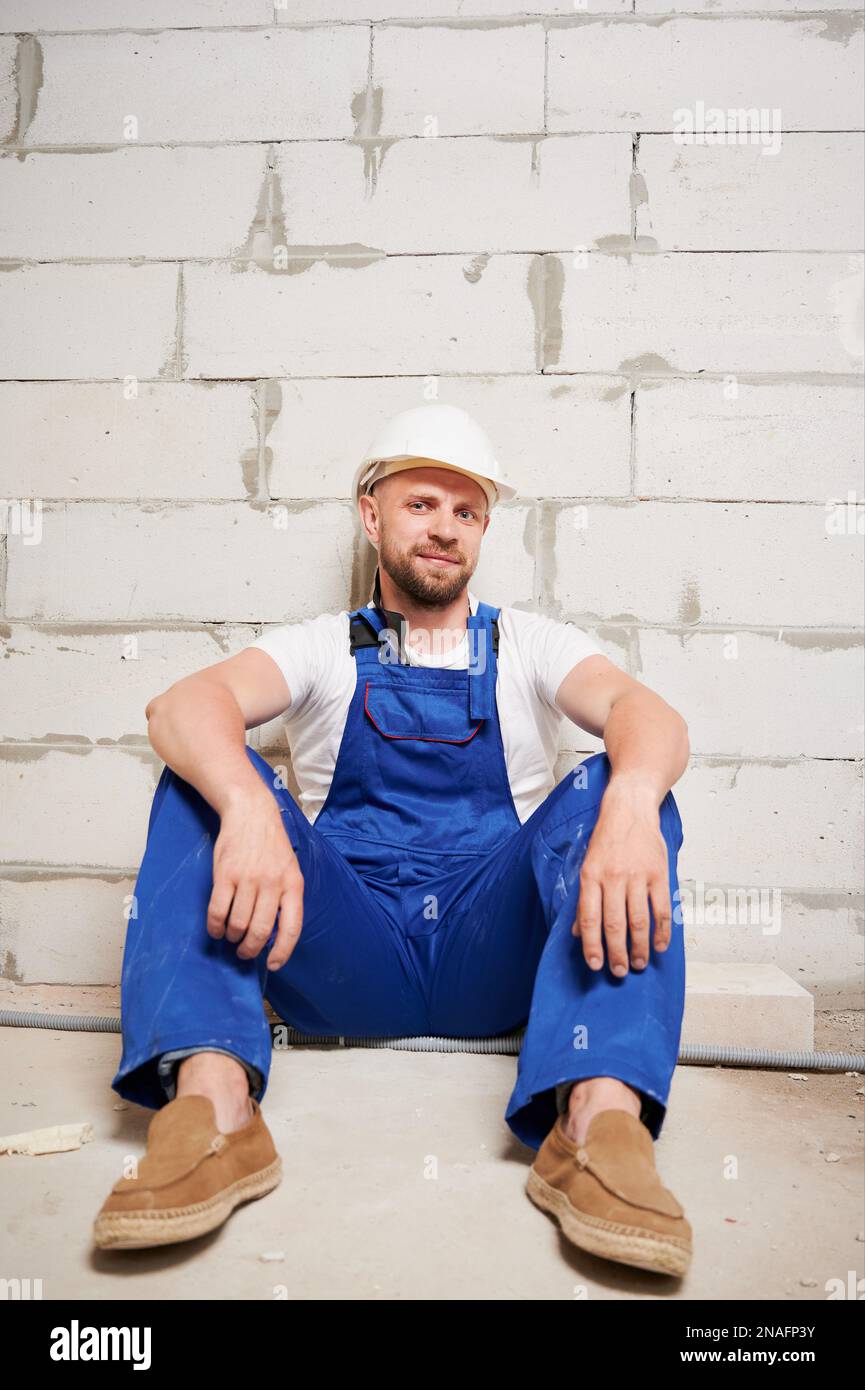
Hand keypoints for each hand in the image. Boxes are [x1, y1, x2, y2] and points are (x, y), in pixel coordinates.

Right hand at [206, 792, 303, 969]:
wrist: (251, 813)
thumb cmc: (271, 845)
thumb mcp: (290, 869)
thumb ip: (286, 898)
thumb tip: (276, 934)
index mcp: (293, 885)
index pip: (292, 928)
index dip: (282, 952)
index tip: (272, 964)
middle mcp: (272, 884)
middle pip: (261, 931)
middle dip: (250, 949)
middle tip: (244, 952)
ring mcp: (248, 879)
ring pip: (238, 924)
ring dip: (232, 937)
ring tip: (231, 936)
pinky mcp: (226, 875)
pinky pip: (218, 911)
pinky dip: (215, 926)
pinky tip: (216, 928)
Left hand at [572, 780, 671, 975]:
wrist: (630, 808)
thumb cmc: (607, 839)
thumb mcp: (586, 865)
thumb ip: (584, 900)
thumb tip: (578, 933)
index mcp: (591, 877)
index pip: (590, 919)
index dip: (592, 945)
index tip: (595, 965)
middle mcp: (613, 878)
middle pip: (615, 924)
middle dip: (617, 953)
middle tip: (620, 971)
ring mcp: (637, 876)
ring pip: (639, 920)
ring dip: (640, 947)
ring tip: (639, 963)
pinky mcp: (659, 873)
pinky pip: (662, 908)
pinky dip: (662, 931)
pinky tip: (660, 945)